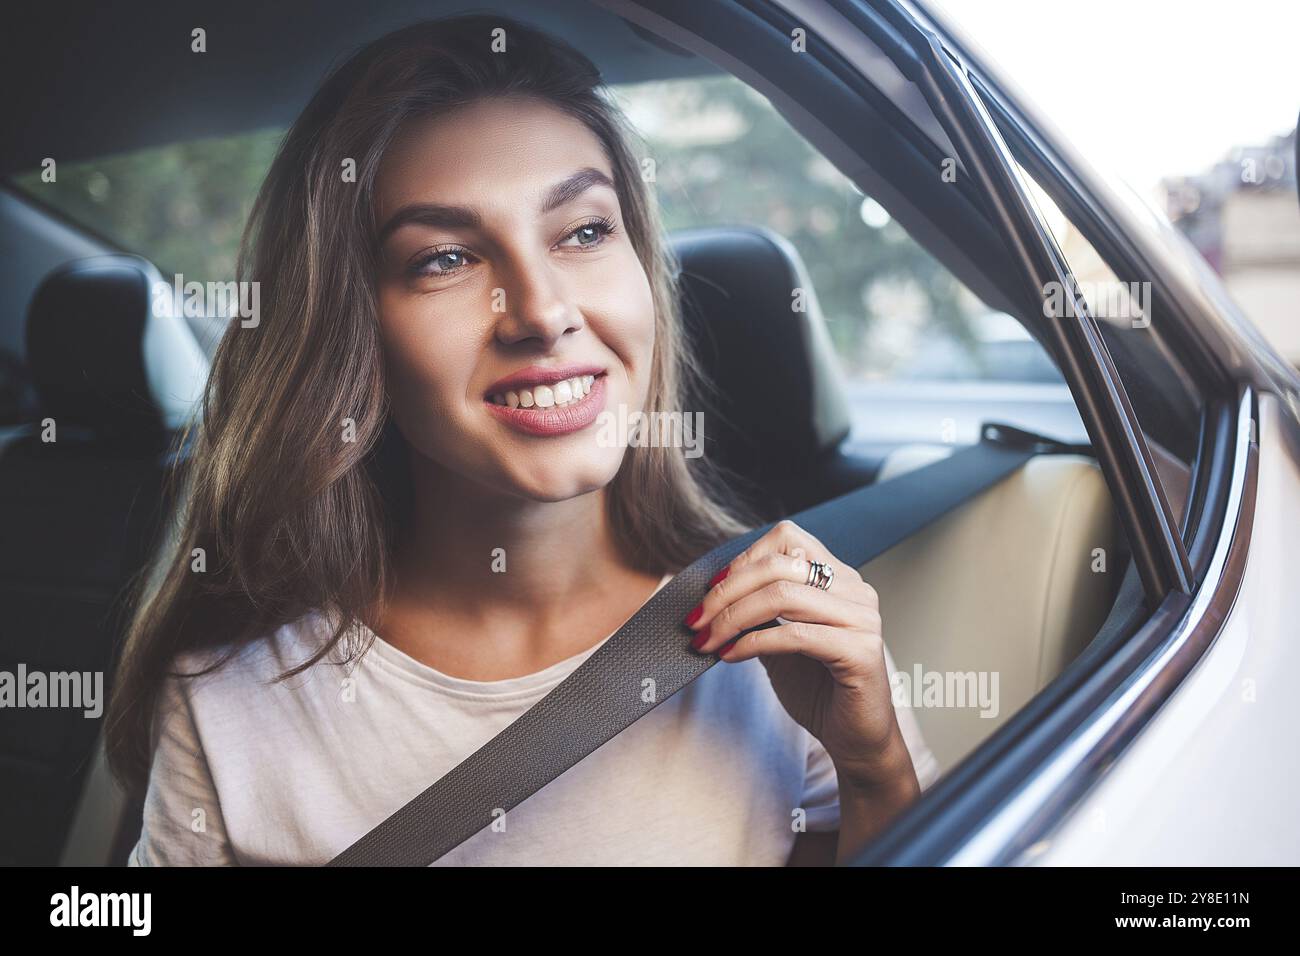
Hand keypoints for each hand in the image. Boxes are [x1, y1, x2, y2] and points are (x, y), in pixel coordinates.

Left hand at [682, 520, 915, 791]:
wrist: (854, 739)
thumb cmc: (817, 689)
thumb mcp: (779, 639)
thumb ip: (758, 611)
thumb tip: (711, 594)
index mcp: (839, 577)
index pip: (787, 540)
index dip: (742, 560)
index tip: (710, 591)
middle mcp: (856, 590)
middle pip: (778, 566)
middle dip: (727, 592)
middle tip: (695, 621)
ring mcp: (862, 619)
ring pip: (783, 596)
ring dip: (733, 617)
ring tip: (708, 640)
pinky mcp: (860, 652)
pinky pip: (795, 635)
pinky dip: (753, 643)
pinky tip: (730, 655)